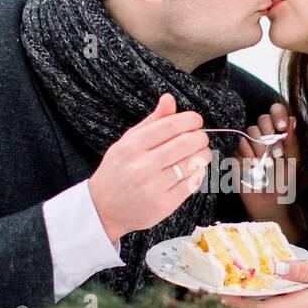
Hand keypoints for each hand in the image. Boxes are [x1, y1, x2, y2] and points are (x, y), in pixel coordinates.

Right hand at [88, 92, 210, 241]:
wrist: (104, 209)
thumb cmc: (117, 171)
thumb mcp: (127, 142)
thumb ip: (151, 121)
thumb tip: (169, 98)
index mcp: (132, 146)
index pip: (170, 125)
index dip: (190, 120)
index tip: (196, 121)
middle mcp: (142, 166)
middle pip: (186, 143)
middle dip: (201, 137)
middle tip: (201, 138)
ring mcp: (153, 187)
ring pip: (193, 164)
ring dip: (204, 155)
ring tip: (201, 153)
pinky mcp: (164, 205)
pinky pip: (192, 184)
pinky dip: (198, 174)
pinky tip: (194, 170)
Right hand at [234, 102, 299, 220]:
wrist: (269, 202)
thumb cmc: (284, 183)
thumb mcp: (293, 162)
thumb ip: (292, 141)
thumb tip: (292, 119)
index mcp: (279, 134)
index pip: (276, 112)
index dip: (278, 114)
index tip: (282, 127)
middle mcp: (264, 136)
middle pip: (261, 119)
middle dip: (269, 135)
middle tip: (276, 154)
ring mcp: (248, 144)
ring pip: (249, 130)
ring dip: (259, 146)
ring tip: (265, 164)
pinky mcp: (236, 154)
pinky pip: (237, 143)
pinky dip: (246, 152)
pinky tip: (253, 165)